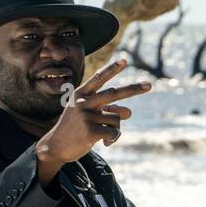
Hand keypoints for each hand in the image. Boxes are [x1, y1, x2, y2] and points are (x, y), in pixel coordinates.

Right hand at [36, 58, 150, 186]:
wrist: (56, 147)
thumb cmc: (76, 128)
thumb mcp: (90, 115)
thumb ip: (108, 110)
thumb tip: (129, 112)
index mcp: (80, 94)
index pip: (99, 78)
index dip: (112, 69)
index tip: (124, 60)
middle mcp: (83, 102)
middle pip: (114, 93)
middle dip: (133, 89)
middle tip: (149, 85)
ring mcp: (86, 116)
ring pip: (117, 118)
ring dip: (115, 127)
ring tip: (102, 133)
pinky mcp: (90, 131)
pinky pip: (114, 132)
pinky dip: (114, 138)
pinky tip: (104, 143)